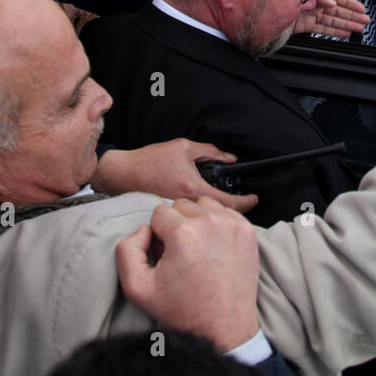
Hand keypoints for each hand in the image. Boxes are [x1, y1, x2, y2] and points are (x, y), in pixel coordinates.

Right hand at [92, 139, 257, 212]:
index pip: (229, 203)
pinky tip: (203, 215)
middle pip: (221, 216)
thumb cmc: (149, 162)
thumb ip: (210, 152)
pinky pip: (195, 227)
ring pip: (208, 223)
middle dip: (232, 210)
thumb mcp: (182, 148)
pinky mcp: (174, 226)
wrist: (121, 177)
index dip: (246, 202)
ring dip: (218, 218)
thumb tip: (230, 157)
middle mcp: (187, 208)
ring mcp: (180, 220)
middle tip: (240, 201)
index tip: (254, 199)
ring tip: (220, 208)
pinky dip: (205, 223)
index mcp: (192, 190)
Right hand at [116, 197, 259, 351]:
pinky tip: (213, 248)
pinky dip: (216, 224)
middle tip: (180, 254)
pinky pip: (225, 212)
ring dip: (196, 221)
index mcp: (184, 233)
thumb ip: (127, 250)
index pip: (159, 212)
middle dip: (176, 225)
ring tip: (196, 249)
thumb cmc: (182, 309)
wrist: (223, 328)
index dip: (157, 235)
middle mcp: (211, 223)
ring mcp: (233, 225)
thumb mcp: (137, 288)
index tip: (166, 256)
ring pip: (204, 205)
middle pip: (181, 205)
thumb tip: (144, 229)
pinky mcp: (248, 231)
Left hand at [294, 0, 368, 37]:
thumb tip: (332, 3)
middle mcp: (311, 2)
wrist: (257, 10)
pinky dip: (333, 31)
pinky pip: (321, 28)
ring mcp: (307, 14)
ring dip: (346, 24)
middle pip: (336, 10)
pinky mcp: (302, 25)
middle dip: (351, 16)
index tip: (361, 9)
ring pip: (331, 20)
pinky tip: (345, 33)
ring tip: (359, 28)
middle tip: (365, 21)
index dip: (349, 3)